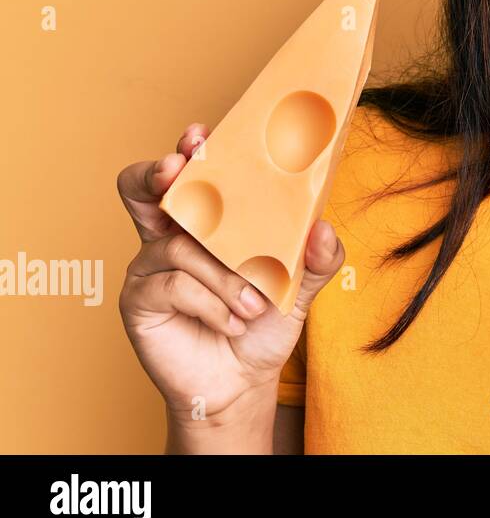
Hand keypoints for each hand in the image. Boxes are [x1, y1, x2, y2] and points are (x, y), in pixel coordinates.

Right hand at [116, 122, 345, 428]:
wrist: (242, 382)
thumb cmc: (264, 325)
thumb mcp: (302, 287)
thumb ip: (317, 258)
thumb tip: (323, 228)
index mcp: (205, 222)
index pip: (188, 175)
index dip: (186, 151)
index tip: (199, 134)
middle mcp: (169, 237)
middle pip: (142, 188)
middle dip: (158, 172)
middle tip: (177, 169)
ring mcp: (149, 268)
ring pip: (181, 246)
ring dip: (225, 276)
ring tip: (254, 305)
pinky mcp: (139, 301)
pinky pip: (174, 285)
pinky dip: (211, 303)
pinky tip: (231, 322)